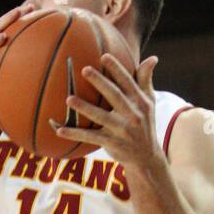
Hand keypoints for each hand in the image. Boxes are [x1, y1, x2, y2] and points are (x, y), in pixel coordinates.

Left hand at [50, 53, 161, 173]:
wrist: (146, 157)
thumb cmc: (144, 124)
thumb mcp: (149, 102)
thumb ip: (146, 80)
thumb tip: (153, 58)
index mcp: (140, 102)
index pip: (128, 82)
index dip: (117, 69)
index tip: (104, 56)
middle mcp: (132, 115)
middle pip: (115, 96)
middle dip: (100, 83)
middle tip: (84, 69)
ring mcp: (122, 131)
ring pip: (101, 117)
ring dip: (84, 108)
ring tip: (69, 99)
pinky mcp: (112, 144)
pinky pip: (91, 137)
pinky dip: (75, 134)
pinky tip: (60, 130)